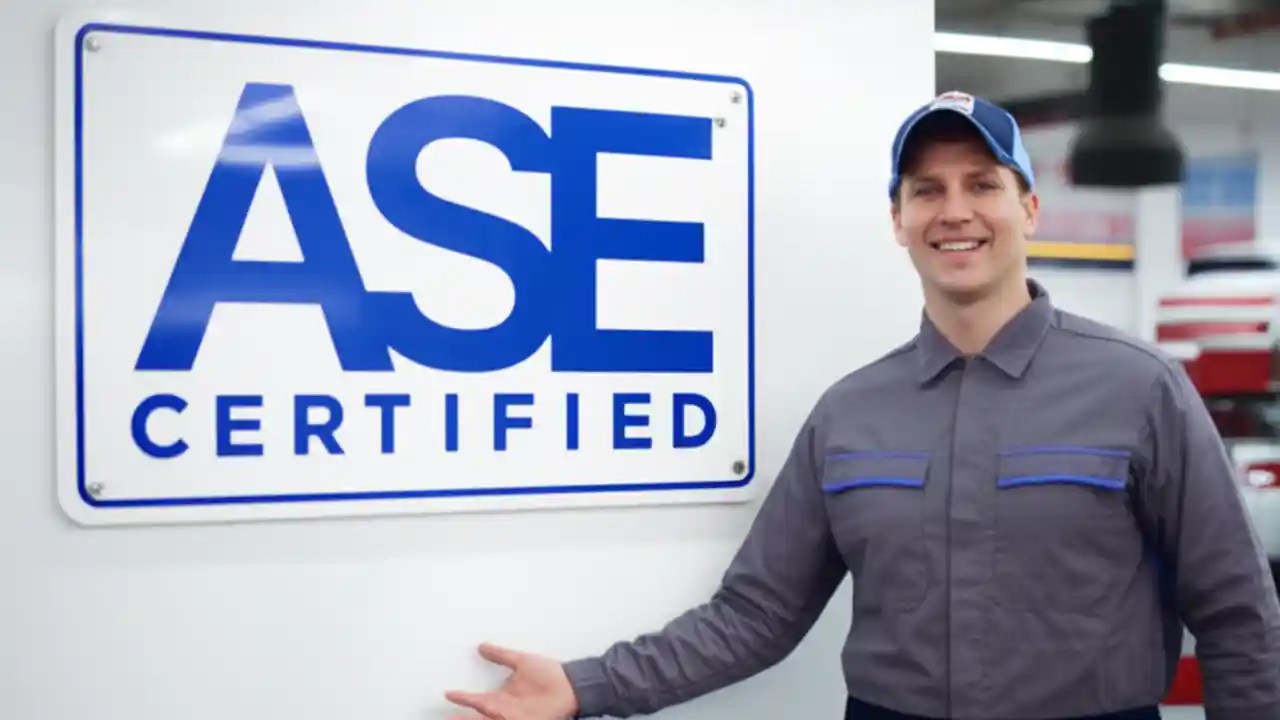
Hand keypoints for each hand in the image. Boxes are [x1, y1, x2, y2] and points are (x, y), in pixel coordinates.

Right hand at [445, 642, 579, 719]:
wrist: (572, 684)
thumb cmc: (551, 674)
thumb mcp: (521, 661)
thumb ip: (501, 655)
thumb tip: (482, 646)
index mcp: (502, 697)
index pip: (477, 700)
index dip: (463, 698)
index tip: (449, 693)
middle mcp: (506, 710)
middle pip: (479, 718)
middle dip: (463, 719)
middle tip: (448, 718)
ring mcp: (515, 718)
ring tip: (459, 719)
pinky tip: (494, 719)